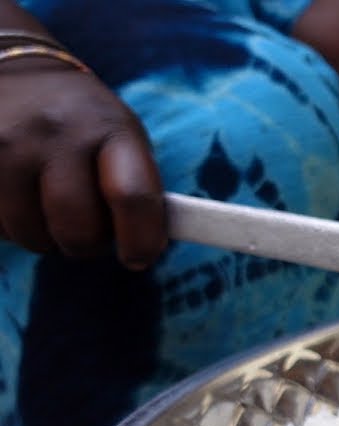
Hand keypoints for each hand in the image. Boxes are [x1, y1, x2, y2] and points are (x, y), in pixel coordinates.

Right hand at [0, 59, 165, 268]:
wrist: (17, 75)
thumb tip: (145, 250)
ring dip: (46, 238)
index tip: (138, 257)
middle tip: (87, 231)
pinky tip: (20, 199)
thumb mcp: (122, 139)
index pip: (133, 196)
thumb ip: (138, 191)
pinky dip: (13, 226)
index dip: (140, 240)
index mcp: (111, 129)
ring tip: (50, 209)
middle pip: (78, 227)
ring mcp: (9, 145)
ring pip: (32, 235)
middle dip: (87, 244)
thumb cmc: (85, 125)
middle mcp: (58, 133)